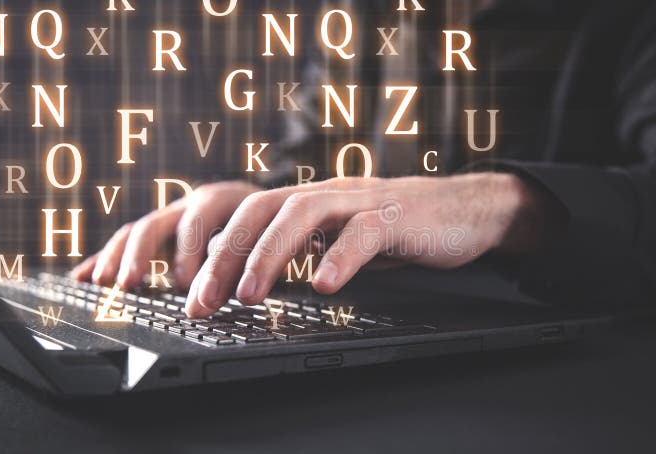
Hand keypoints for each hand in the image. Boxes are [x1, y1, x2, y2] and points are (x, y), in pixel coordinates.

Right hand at [70, 181, 260, 289]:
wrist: (273, 209)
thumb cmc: (272, 229)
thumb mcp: (270, 238)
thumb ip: (256, 259)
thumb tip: (244, 286)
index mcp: (223, 200)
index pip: (201, 221)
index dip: (192, 252)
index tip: (186, 284)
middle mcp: (192, 205)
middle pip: (159, 222)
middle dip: (142, 253)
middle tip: (130, 283)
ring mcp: (173, 218)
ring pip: (138, 232)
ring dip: (118, 258)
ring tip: (105, 283)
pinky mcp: (161, 235)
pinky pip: (127, 245)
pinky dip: (105, 260)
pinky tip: (82, 278)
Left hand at [185, 173, 558, 316]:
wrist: (465, 210)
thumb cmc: (397, 230)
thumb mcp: (339, 239)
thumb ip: (302, 250)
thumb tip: (249, 278)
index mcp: (308, 201)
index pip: (245, 216)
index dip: (212, 251)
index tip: (191, 295)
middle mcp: (327, 195)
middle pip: (260, 209)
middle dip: (226, 257)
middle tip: (203, 302)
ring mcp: (361, 201)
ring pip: (302, 213)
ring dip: (269, 254)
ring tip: (250, 296)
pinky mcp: (397, 216)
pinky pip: (363, 232)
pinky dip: (340, 257)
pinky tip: (324, 285)